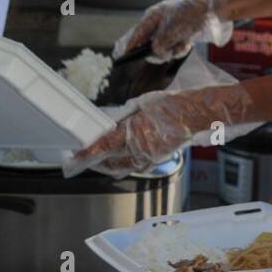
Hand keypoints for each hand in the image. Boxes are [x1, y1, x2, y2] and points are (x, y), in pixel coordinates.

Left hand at [64, 82, 255, 177]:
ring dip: (109, 165)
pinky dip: (125, 165)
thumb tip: (113, 125)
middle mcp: (141, 149)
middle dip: (94, 162)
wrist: (198, 113)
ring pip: (122, 166)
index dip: (86, 155)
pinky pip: (136, 166)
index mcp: (135, 133)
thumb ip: (126, 117)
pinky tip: (120, 163)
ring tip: (97, 161)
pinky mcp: (159, 158)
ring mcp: (151, 157)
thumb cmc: (174, 105)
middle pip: (110, 162)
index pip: (103, 147)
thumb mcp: (143, 105)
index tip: (72, 160)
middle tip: (80, 159)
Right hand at [113, 0, 231, 61]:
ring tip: (182, 43)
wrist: (211, 9)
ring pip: (165, 48)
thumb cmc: (189, 13)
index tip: (125, 56)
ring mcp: (170, 29)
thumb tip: (156, 52)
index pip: (138, 33)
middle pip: (151, 43)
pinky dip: (182, 47)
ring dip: (174, 49)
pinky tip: (188, 42)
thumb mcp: (173, 28)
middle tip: (166, 53)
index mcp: (153, 16)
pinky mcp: (180, 34)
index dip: (131, 45)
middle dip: (160, 50)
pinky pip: (176, 47)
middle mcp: (159, 23)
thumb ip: (162, 41)